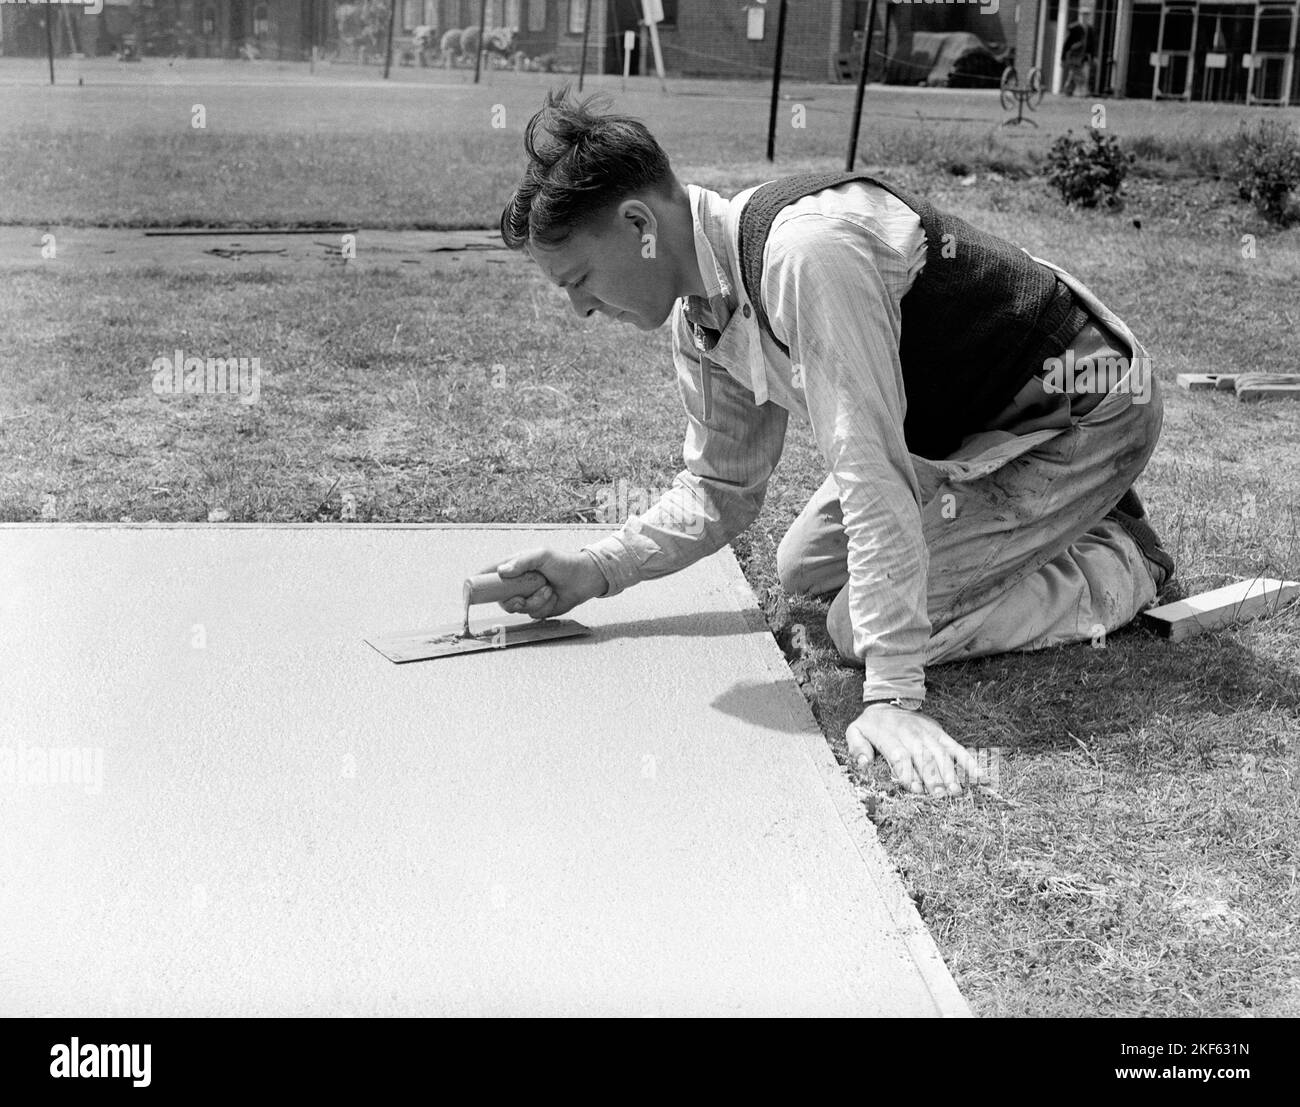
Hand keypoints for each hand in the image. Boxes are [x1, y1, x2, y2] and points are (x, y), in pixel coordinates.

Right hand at [476, 547, 607, 620]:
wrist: (585, 579)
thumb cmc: (563, 563)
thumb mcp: (542, 556)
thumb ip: (522, 562)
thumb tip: (501, 572)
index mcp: (515, 567)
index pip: (491, 573)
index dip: (478, 581)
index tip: (468, 588)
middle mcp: (518, 583)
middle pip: (501, 598)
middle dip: (513, 599)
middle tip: (524, 595)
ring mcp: (527, 596)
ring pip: (519, 608)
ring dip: (535, 601)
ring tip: (548, 589)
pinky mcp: (538, 608)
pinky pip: (533, 614)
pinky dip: (544, 606)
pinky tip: (553, 596)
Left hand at [847, 704, 983, 797]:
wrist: (888, 701)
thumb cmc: (871, 725)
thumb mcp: (855, 731)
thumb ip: (857, 747)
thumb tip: (864, 763)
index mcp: (889, 735)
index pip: (900, 754)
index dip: (907, 771)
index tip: (913, 788)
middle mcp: (911, 733)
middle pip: (923, 756)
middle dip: (931, 776)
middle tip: (939, 795)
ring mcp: (928, 733)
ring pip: (941, 753)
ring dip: (949, 773)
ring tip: (955, 791)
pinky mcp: (940, 734)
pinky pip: (956, 748)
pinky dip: (969, 762)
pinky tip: (980, 777)